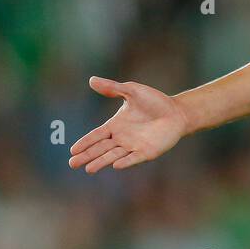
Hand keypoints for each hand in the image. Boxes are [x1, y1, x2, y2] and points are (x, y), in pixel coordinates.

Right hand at [68, 76, 187, 173]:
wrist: (177, 112)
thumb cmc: (154, 101)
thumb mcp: (132, 91)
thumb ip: (113, 87)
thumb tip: (91, 80)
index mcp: (115, 125)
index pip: (96, 135)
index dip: (85, 142)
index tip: (73, 150)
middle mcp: (122, 138)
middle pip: (100, 148)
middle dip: (87, 156)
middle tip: (73, 163)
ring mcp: (134, 146)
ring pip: (113, 155)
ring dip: (102, 161)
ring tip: (89, 168)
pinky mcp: (147, 152)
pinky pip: (134, 158)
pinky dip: (125, 162)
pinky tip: (115, 165)